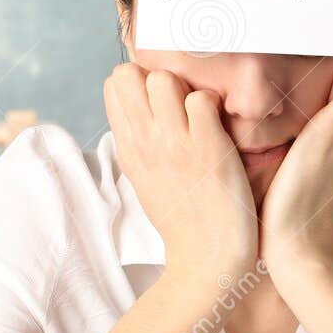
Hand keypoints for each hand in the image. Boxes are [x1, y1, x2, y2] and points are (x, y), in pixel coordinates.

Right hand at [104, 63, 257, 288]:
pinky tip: (219, 128)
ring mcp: (175, 143)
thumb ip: (138, 142)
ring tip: (199, 115)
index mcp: (128, 148)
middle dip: (156, 76)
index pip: (114, 86)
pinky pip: (202, 99)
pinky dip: (213, 106)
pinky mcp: (208, 147)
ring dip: (185, 88)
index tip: (157, 100)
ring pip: (164, 79)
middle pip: (130, 73)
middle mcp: (145, 142)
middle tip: (178, 103)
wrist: (205, 259)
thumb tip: (137, 110)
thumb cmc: (181, 218)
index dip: (138, 82)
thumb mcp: (144, 178)